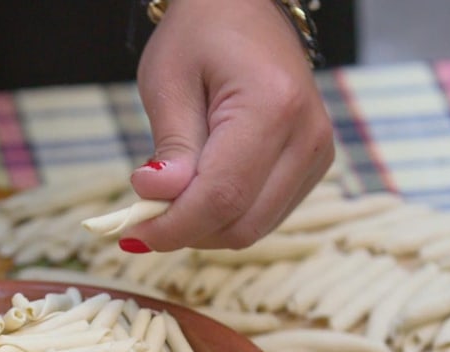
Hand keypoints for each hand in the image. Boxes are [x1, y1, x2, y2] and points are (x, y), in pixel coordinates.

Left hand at [128, 0, 334, 250]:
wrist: (244, 9)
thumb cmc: (200, 34)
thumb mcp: (169, 82)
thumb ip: (171, 147)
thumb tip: (159, 200)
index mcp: (273, 107)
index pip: (222, 196)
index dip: (175, 225)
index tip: (134, 231)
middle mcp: (307, 137)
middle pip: (241, 223)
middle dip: (187, 231)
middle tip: (145, 217)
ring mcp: (315, 154)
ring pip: (254, 228)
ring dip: (205, 227)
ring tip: (170, 199)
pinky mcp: (311, 165)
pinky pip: (264, 216)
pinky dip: (225, 217)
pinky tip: (199, 192)